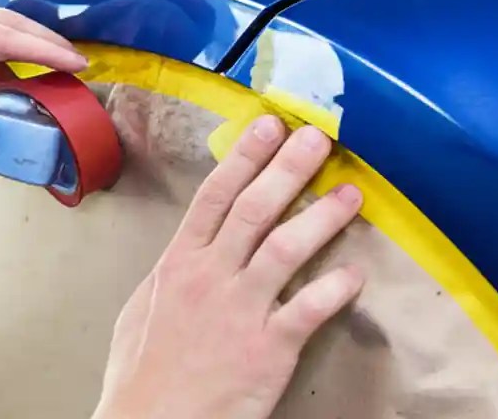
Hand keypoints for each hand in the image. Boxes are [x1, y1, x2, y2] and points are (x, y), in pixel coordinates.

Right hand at [93, 119, 363, 418]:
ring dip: (322, 217)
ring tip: (351, 194)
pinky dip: (334, 289)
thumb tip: (189, 247)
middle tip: (318, 138)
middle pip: (255, 209)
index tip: (268, 125)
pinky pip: (308, 309)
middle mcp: (210, 277)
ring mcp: (240, 311)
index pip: (215, 196)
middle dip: (289, 168)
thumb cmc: (142, 373)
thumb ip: (171, 272)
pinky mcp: (268, 349)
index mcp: (178, 263)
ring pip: (286, 249)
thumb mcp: (143, 309)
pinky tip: (355, 273)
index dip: (245, 157)